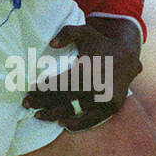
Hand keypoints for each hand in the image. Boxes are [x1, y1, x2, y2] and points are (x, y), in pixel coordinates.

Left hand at [22, 22, 141, 129]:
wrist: (128, 57)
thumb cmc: (102, 45)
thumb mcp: (85, 32)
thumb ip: (68, 33)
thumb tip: (52, 43)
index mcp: (87, 70)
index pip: (59, 84)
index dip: (43, 89)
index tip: (30, 91)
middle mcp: (96, 87)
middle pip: (63, 99)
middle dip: (42, 102)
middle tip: (27, 104)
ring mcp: (104, 100)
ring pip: (74, 110)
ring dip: (54, 114)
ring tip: (38, 115)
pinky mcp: (111, 108)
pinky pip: (91, 120)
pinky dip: (77, 123)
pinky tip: (62, 123)